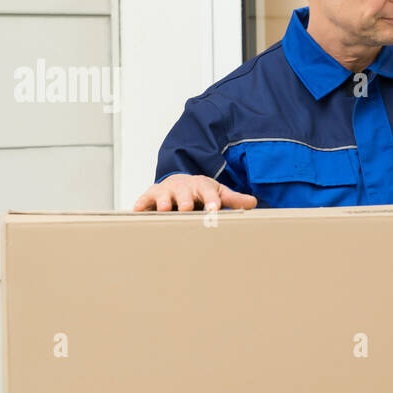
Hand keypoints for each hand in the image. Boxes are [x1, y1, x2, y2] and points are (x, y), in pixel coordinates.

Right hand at [132, 174, 257, 211]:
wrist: (180, 181)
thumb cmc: (201, 191)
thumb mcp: (218, 192)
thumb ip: (234, 199)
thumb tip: (253, 203)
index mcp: (202, 186)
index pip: (209, 193)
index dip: (211, 200)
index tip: (214, 209)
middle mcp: (183, 187)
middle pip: (184, 194)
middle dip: (185, 201)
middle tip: (187, 209)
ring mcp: (166, 191)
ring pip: (163, 197)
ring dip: (163, 203)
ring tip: (163, 210)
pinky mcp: (151, 195)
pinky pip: (144, 199)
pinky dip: (140, 204)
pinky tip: (138, 210)